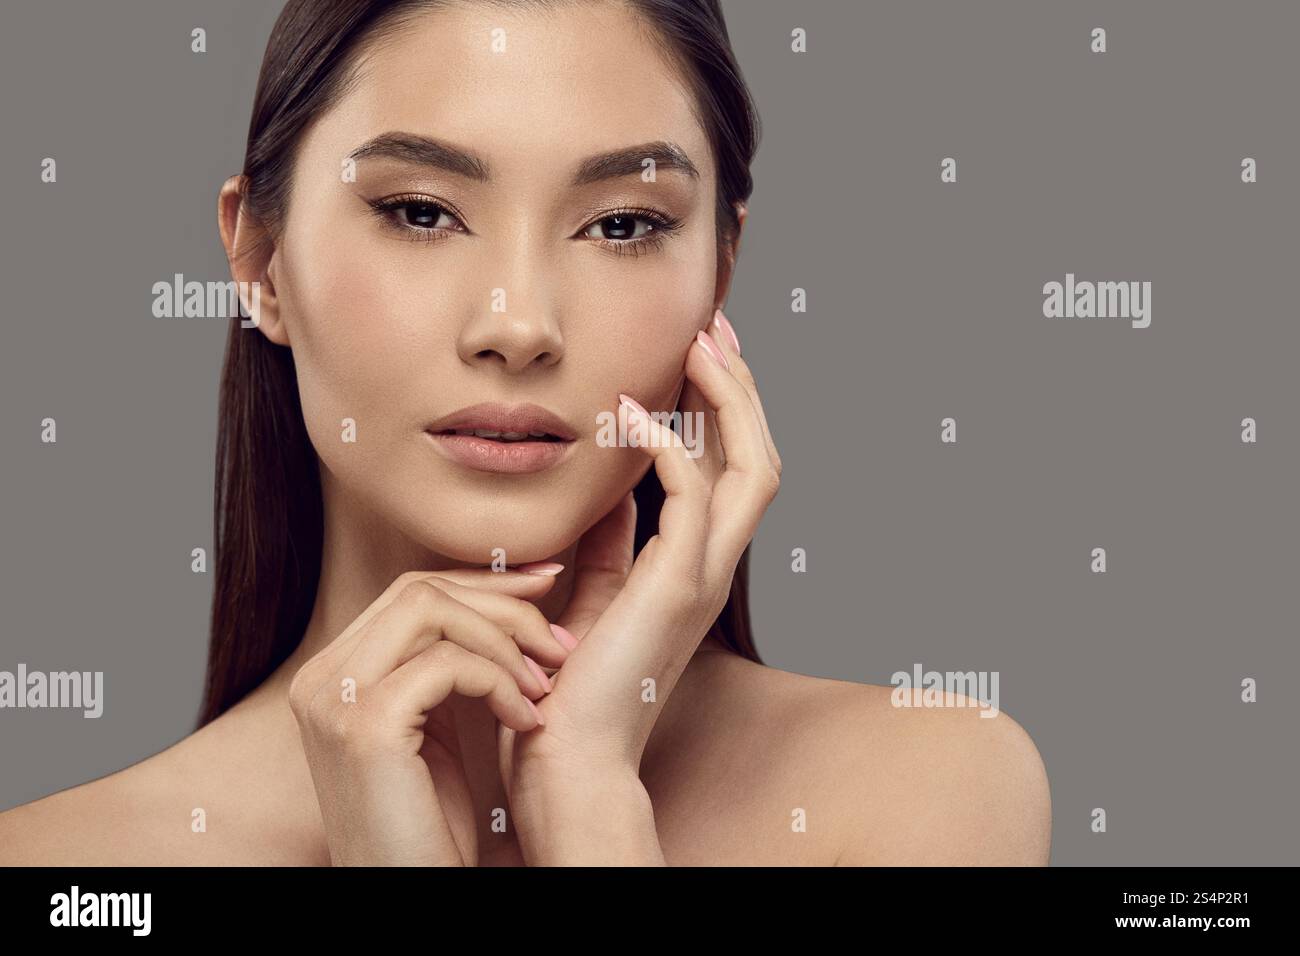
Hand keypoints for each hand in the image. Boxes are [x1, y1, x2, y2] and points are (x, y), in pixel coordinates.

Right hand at [287, 567, 569, 864]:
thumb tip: (502, 604)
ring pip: (432, 609)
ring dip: (506, 640)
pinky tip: (528, 720)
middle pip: (421, 589)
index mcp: (334, 673)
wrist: (406, 895)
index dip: (485, 582)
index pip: (411, 591)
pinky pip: (449, 664)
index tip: (548, 583)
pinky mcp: (366, 727)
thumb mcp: (434, 727)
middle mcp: (322, 678)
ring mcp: (335, 699)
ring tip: (544, 686)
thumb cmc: (427, 825)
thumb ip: (444, 666)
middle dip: (504, 604)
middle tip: (562, 643)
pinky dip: (501, 682)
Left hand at [498, 309, 780, 849]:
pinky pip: (691, 493)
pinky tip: (631, 413)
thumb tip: (611, 485)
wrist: (569, 758)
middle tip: (713, 327)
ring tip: (698, 345)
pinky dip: (668, 443)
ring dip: (728, 398)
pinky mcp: (679, 585)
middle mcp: (716, 565)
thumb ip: (613, 538)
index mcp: (699, 565)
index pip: (734, 469)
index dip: (725, 408)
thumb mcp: (597, 591)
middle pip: (761, 456)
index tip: (696, 353)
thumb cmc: (573, 683)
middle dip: (741, 386)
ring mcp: (706, 575)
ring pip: (753, 466)